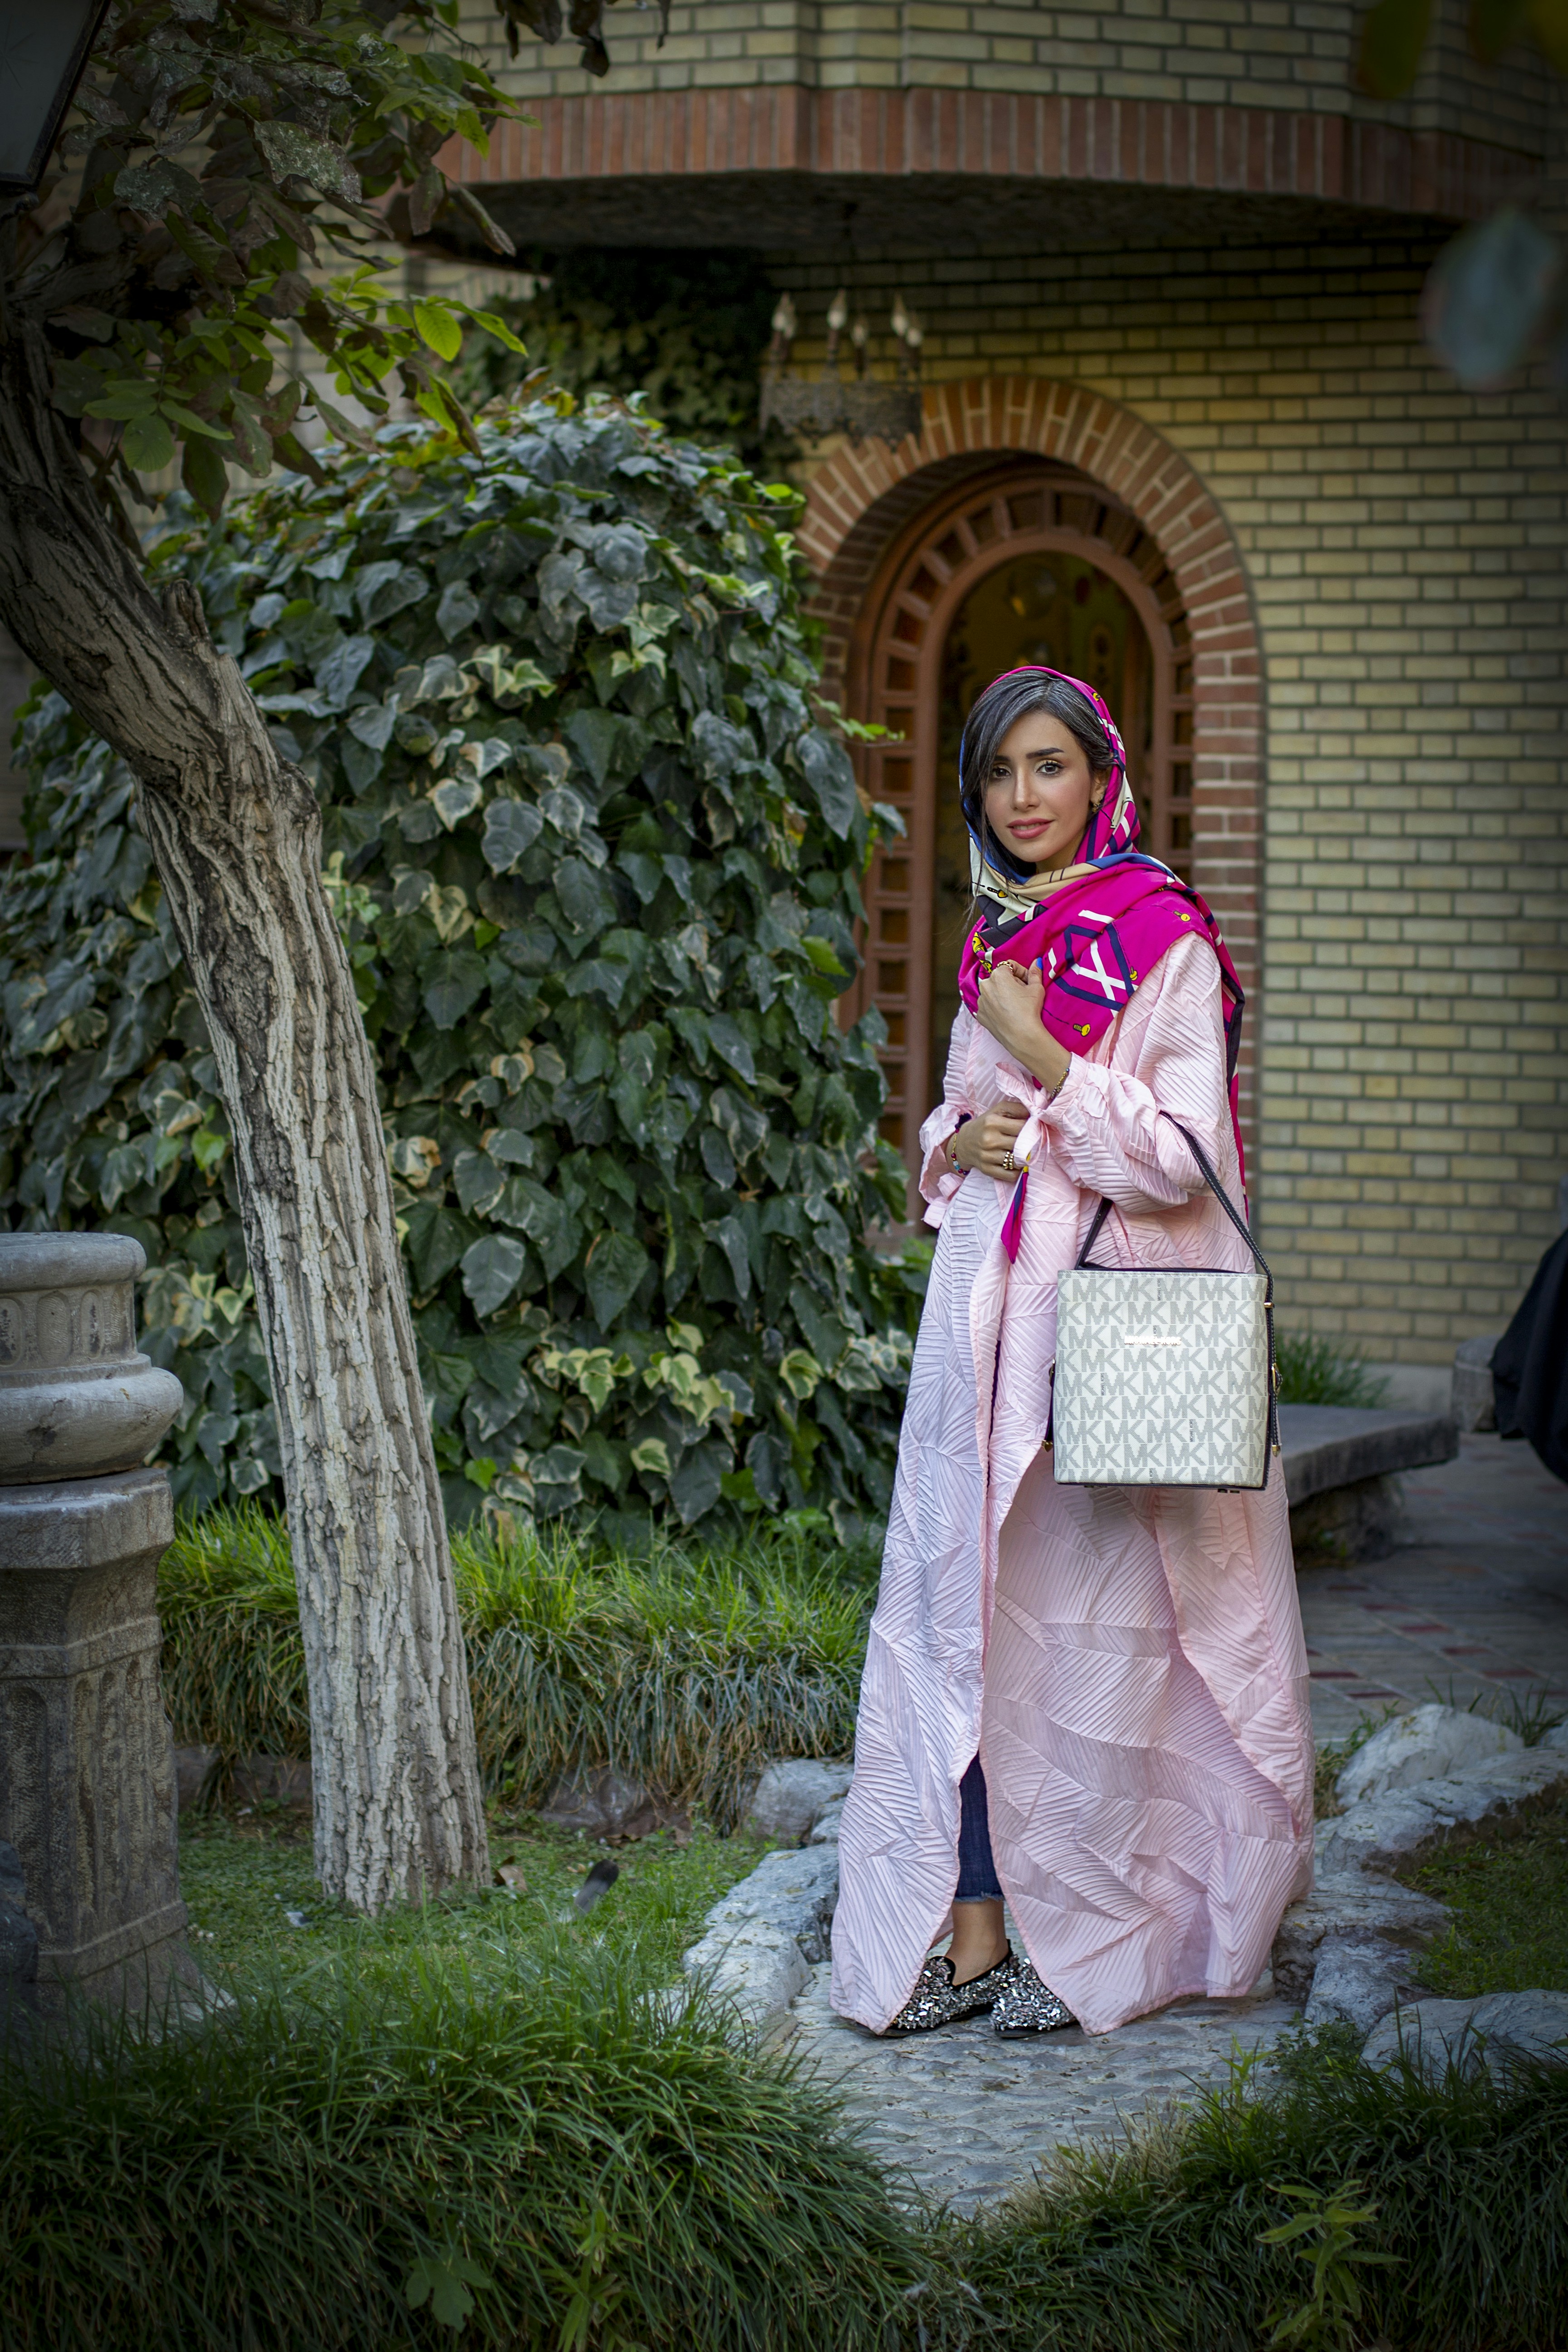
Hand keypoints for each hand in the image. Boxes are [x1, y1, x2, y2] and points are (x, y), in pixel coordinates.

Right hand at [951, 1103, 1027, 1179]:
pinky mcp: (987, 1169)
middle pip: (1022, 1144)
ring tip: (1021, 1152)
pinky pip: (1011, 1175)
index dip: (1032, 1128)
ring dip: (1024, 1158)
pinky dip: (1017, 1171)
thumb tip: (1036, 1112)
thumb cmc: (985, 1125)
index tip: (1033, 1129)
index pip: (1022, 1126)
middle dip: (1029, 1143)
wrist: (963, 1143)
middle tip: (1030, 1141)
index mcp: (992, 1122)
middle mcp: (989, 1139)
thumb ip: (1017, 1108)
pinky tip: (1015, 1164)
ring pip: (1018, 1161)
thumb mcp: (998, 1110)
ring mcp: (988, 1156)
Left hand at [973, 959, 1070, 1094]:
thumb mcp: (1037, 988)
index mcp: (998, 975)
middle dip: (1010, 984)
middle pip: (999, 979)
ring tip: (1015, 1006)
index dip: (1021, 973)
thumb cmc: (1030, 1010)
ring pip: (993, 993)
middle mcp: (985, 986)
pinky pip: (988, 1006)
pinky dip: (996, 1008)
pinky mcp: (980, 1015)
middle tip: (1022, 995)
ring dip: (1002, 995)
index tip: (1028, 983)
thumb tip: (1036, 962)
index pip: (1010, 967)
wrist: (1022, 1036)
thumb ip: (1035, 973)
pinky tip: (1007, 1015)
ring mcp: (981, 1001)